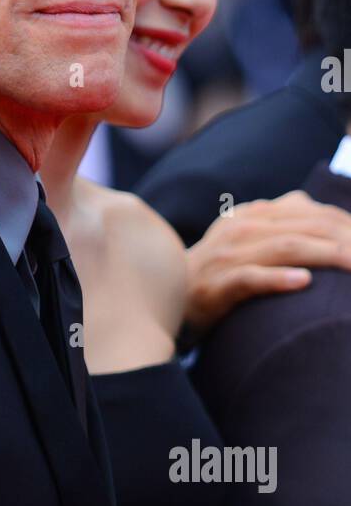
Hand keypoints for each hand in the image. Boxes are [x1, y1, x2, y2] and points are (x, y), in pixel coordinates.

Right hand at [185, 190, 350, 335]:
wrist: (171, 296)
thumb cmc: (219, 270)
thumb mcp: (247, 237)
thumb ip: (280, 221)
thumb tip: (318, 209)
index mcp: (254, 214)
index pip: (312, 212)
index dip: (348, 224)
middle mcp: (243, 228)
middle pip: (306, 226)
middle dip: (347, 239)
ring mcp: (229, 256)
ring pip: (286, 247)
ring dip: (326, 255)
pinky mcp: (218, 285)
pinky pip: (252, 279)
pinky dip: (279, 279)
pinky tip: (305, 283)